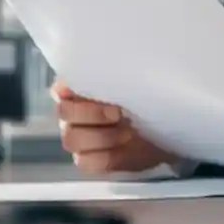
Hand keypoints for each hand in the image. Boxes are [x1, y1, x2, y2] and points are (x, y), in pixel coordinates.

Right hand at [52, 80, 177, 173]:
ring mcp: (76, 137)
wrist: (163, 131)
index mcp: (78, 89)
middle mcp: (71, 113)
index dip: (72, 90)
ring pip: (72, 138)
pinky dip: (106, 156)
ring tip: (128, 132)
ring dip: (103, 136)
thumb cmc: (147, 100)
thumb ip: (121, 76)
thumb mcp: (139, 83)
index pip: (60, 88)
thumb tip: (120, 62)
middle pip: (64, 112)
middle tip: (119, 113)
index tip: (100, 91)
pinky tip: (123, 148)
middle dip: (92, 113)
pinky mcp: (87, 160)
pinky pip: (85, 161)